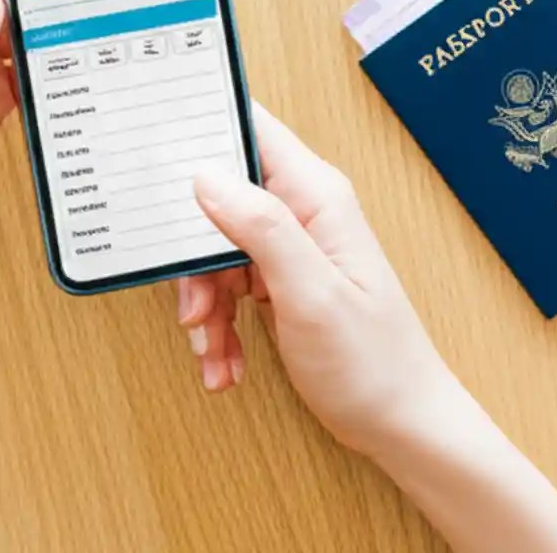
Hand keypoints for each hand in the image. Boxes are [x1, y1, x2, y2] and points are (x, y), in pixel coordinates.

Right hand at [177, 103, 452, 453]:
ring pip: (216, 253)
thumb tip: (206, 175)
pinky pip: (228, 290)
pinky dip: (218, 327)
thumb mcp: (311, 293)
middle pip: (219, 200)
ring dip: (205, 305)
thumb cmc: (373, 362)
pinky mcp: (281, 284)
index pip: (253, 131)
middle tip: (192, 305)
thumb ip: (261, 227)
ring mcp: (290, 250)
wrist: (400, 424)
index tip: (156, 154)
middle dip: (194, 257)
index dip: (203, 131)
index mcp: (316, 197)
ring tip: (211, 349)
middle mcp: (302, 214)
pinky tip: (224, 363)